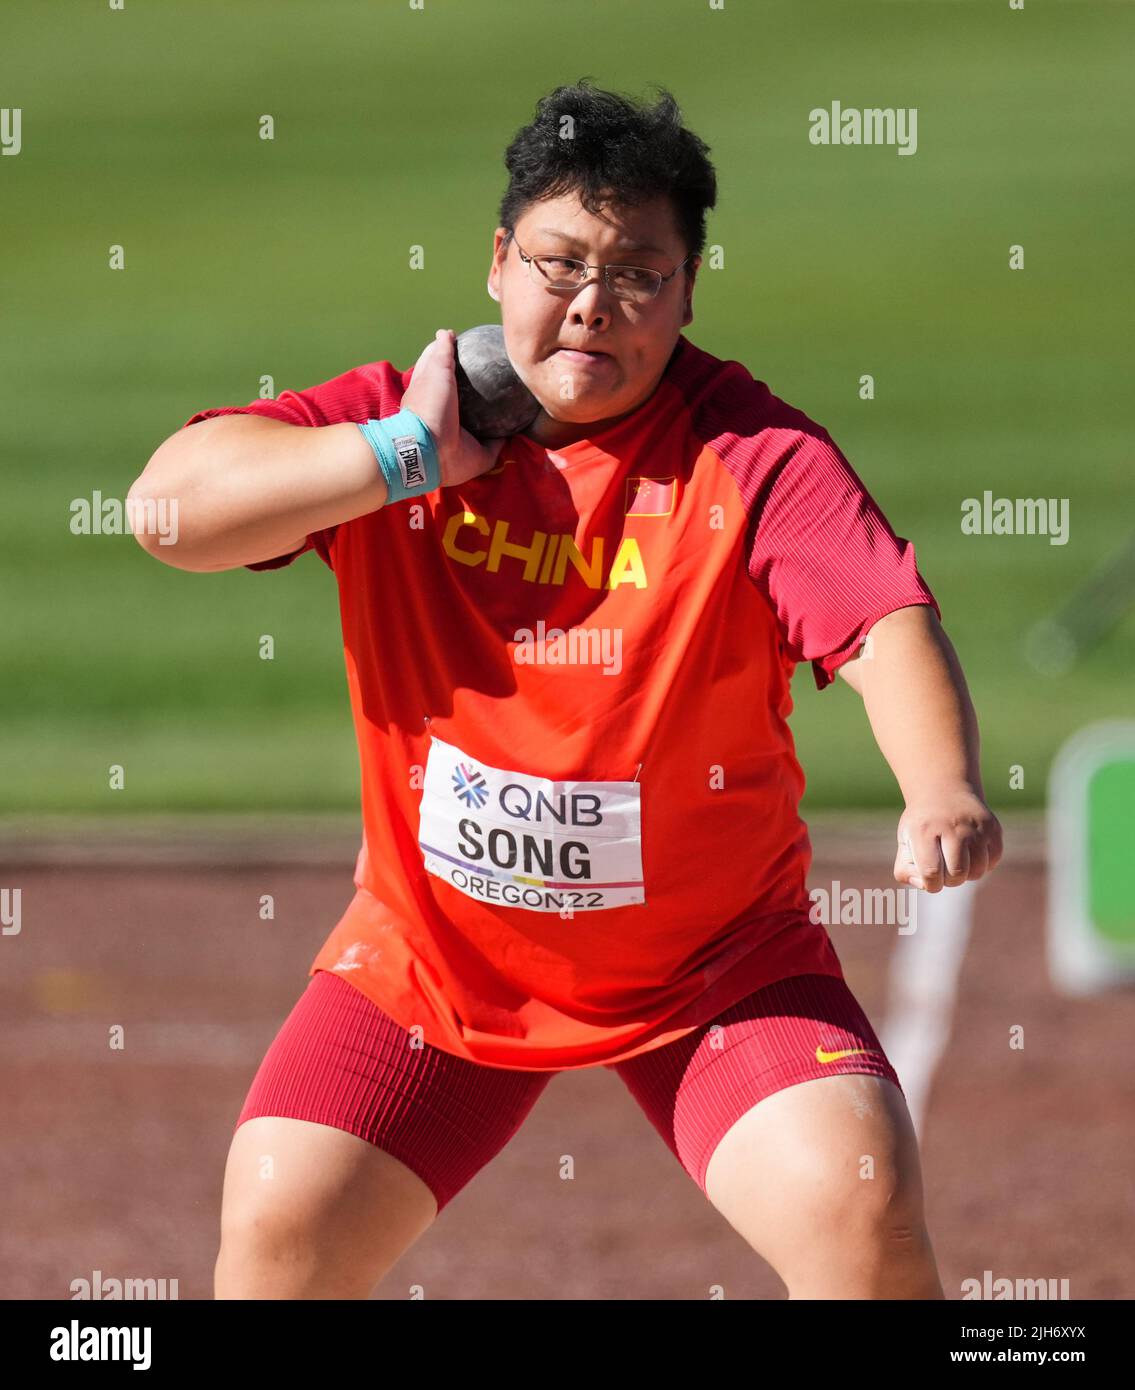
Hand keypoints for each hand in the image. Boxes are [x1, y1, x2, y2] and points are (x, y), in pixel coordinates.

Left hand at [400, 329, 507, 488]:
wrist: (433, 451)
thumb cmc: (430, 406)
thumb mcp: (434, 371)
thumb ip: (441, 353)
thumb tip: (446, 332)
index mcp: (435, 397)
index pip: (444, 373)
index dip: (454, 361)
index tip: (472, 349)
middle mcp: (450, 416)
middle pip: (469, 399)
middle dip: (484, 390)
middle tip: (505, 375)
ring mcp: (466, 436)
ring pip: (487, 422)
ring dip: (501, 414)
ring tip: (520, 396)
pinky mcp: (481, 453)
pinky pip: (499, 442)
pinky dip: (510, 434)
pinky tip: (524, 420)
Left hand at [893, 789, 1003, 891]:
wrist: (944, 791)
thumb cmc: (923, 824)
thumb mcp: (905, 841)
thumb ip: (904, 869)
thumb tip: (924, 885)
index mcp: (924, 831)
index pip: (931, 872)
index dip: (931, 884)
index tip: (930, 879)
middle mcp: (952, 826)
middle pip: (958, 874)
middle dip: (950, 881)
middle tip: (945, 870)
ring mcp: (975, 826)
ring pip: (978, 870)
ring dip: (968, 874)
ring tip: (957, 861)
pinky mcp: (992, 827)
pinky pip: (993, 860)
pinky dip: (983, 864)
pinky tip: (971, 853)